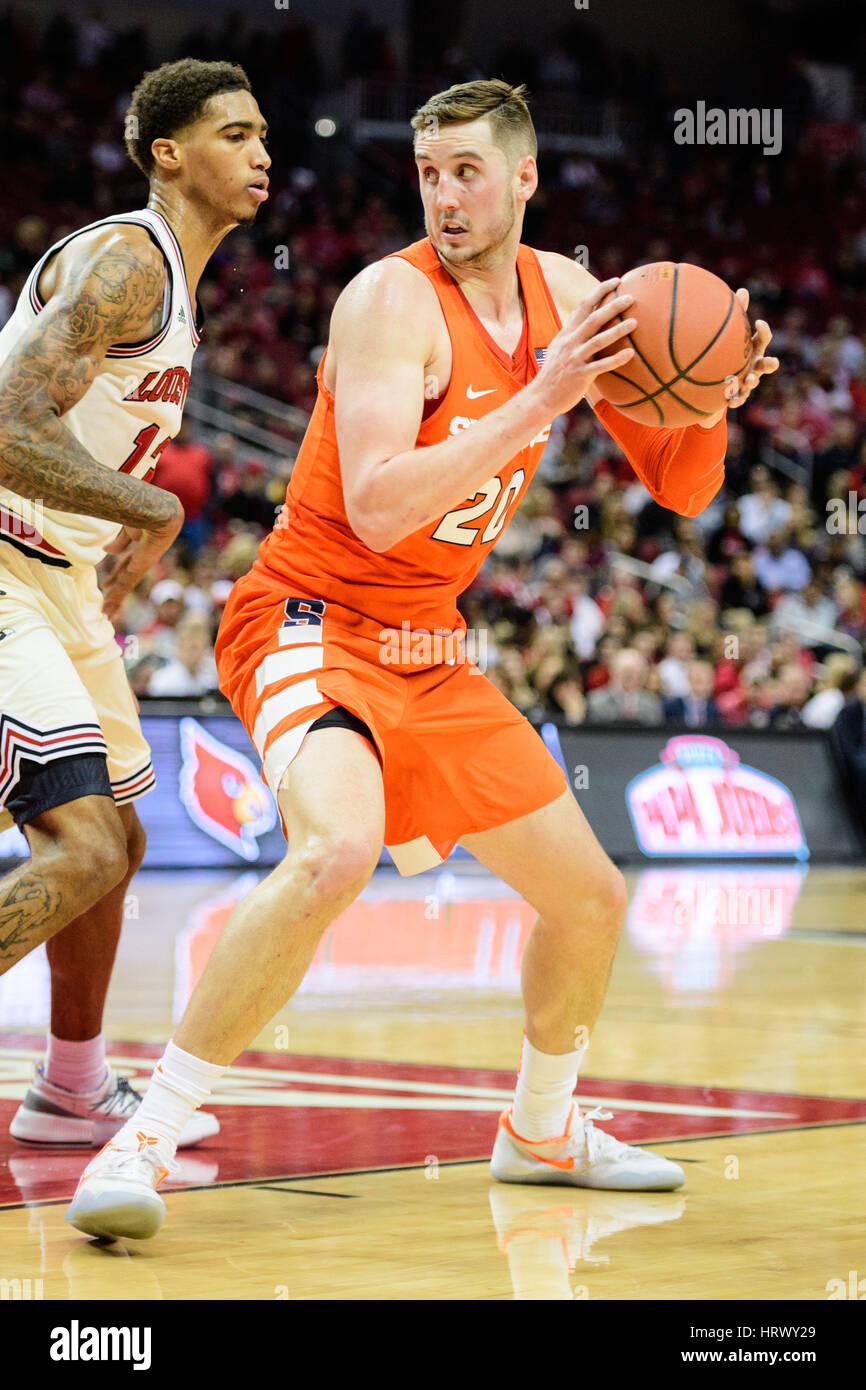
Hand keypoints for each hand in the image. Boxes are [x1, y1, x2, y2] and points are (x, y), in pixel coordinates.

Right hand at [100, 506, 182, 623]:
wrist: (158, 513)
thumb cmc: (145, 514)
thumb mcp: (127, 530)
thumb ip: (119, 542)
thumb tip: (105, 551)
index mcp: (141, 550)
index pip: (125, 566)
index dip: (115, 576)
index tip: (106, 585)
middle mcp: (143, 561)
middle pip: (126, 581)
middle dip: (117, 595)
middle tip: (108, 608)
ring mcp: (143, 565)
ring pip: (126, 587)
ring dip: (116, 601)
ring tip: (107, 614)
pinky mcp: (141, 567)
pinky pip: (126, 583)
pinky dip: (117, 595)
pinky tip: (110, 604)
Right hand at [531, 277, 635, 417]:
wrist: (540, 397)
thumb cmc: (554, 373)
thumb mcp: (558, 347)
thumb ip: (571, 331)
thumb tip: (581, 315)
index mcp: (566, 333)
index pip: (583, 305)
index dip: (600, 291)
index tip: (616, 281)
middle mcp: (570, 343)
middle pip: (593, 319)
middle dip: (612, 306)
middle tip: (630, 298)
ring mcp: (575, 359)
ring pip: (598, 340)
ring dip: (617, 330)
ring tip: (635, 322)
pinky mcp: (580, 375)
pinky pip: (601, 366)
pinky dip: (616, 359)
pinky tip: (630, 354)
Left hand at [701, 288, 778, 427]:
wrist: (721, 378)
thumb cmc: (731, 350)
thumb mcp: (734, 333)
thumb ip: (738, 314)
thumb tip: (742, 290)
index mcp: (754, 348)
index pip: (764, 338)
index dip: (764, 331)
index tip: (758, 322)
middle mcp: (755, 364)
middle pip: (766, 364)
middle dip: (770, 364)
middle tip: (774, 363)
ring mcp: (748, 380)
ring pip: (754, 383)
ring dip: (752, 382)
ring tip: (748, 381)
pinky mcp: (738, 394)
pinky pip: (738, 398)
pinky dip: (735, 399)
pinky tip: (729, 400)